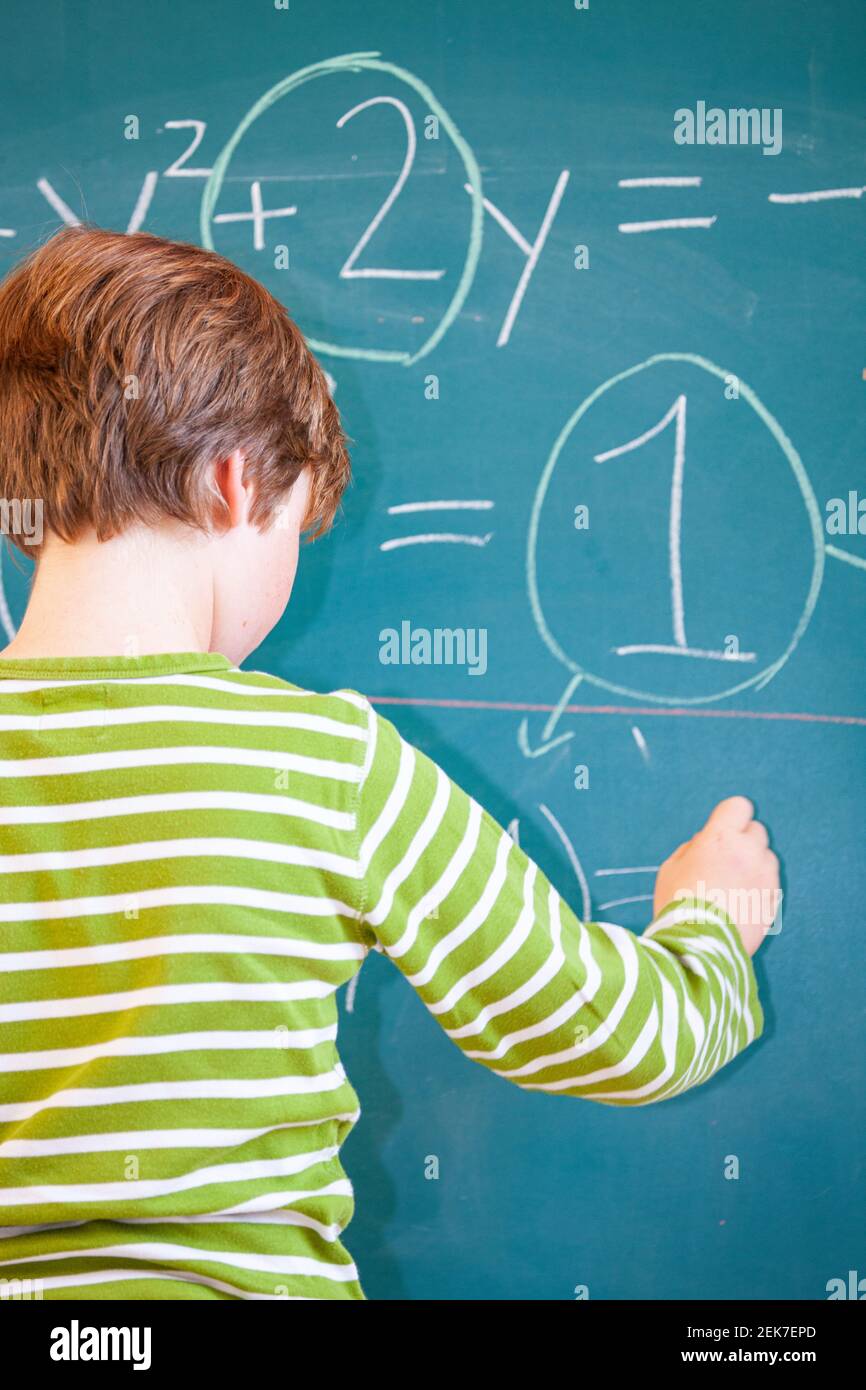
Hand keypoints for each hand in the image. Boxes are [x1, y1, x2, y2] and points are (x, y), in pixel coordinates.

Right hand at [652, 796, 779, 955]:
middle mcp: (748, 851)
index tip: (721, 831)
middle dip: (742, 840)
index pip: (739, 806)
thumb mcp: (670, 869)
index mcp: (720, 838)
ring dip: (754, 863)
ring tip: (734, 886)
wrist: (698, 945)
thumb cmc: (678, 903)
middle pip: (756, 830)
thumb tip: (704, 842)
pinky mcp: (774, 899)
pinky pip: (770, 882)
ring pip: (767, 856)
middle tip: (724, 861)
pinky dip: (760, 886)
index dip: (730, 817)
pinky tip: (742, 902)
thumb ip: (691, 848)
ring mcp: (765, 876)